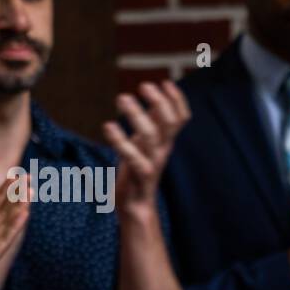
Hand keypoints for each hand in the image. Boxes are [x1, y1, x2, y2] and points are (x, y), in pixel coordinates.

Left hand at [0, 175, 30, 289]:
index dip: (1, 193)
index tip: (13, 177)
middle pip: (3, 213)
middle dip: (14, 195)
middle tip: (27, 176)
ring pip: (7, 224)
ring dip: (19, 207)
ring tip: (28, 190)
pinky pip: (3, 241)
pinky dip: (14, 227)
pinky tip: (23, 213)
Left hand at [102, 80, 191, 221]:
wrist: (136, 207)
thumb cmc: (137, 172)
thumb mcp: (144, 143)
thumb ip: (149, 123)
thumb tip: (150, 99)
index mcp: (165, 141)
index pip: (181, 118)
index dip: (177, 100)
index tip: (165, 82)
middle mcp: (163, 150)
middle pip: (170, 122)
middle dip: (159, 101)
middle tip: (143, 86)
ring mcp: (153, 163)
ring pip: (151, 136)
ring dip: (137, 115)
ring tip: (122, 98)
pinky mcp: (141, 176)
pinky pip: (134, 157)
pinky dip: (121, 141)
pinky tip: (108, 126)